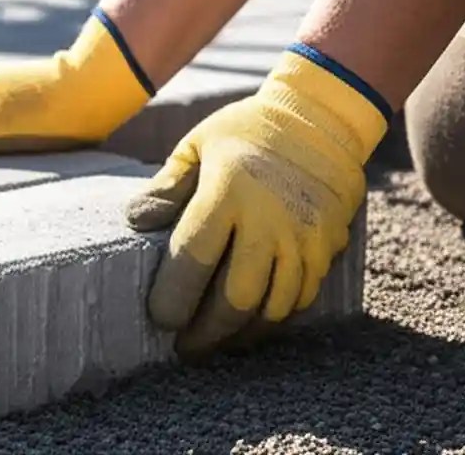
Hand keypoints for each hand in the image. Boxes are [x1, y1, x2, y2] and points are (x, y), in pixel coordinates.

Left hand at [125, 45, 387, 360]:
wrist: (320, 118)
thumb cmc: (246, 130)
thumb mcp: (197, 144)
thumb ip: (167, 186)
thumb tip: (136, 223)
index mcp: (228, 191)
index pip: (193, 259)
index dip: (174, 298)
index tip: (160, 319)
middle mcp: (269, 219)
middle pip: (236, 298)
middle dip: (207, 332)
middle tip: (186, 346)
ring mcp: (304, 236)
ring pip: (273, 308)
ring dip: (242, 333)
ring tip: (218, 340)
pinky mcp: (328, 245)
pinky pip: (302, 298)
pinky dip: (275, 317)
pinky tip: (253, 320)